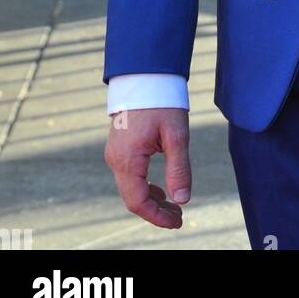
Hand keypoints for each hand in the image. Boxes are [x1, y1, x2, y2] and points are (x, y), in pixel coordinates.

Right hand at [104, 107, 190, 228]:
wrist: (145, 75)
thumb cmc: (162, 102)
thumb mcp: (176, 135)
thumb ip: (179, 168)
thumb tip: (183, 200)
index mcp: (127, 159)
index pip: (138, 201)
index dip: (157, 217)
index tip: (178, 221)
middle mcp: (116, 160)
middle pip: (132, 198)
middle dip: (155, 211)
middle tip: (179, 217)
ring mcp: (115, 154)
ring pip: (130, 188)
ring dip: (151, 200)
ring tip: (174, 206)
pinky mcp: (119, 148)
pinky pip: (129, 176)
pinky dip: (145, 187)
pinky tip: (161, 190)